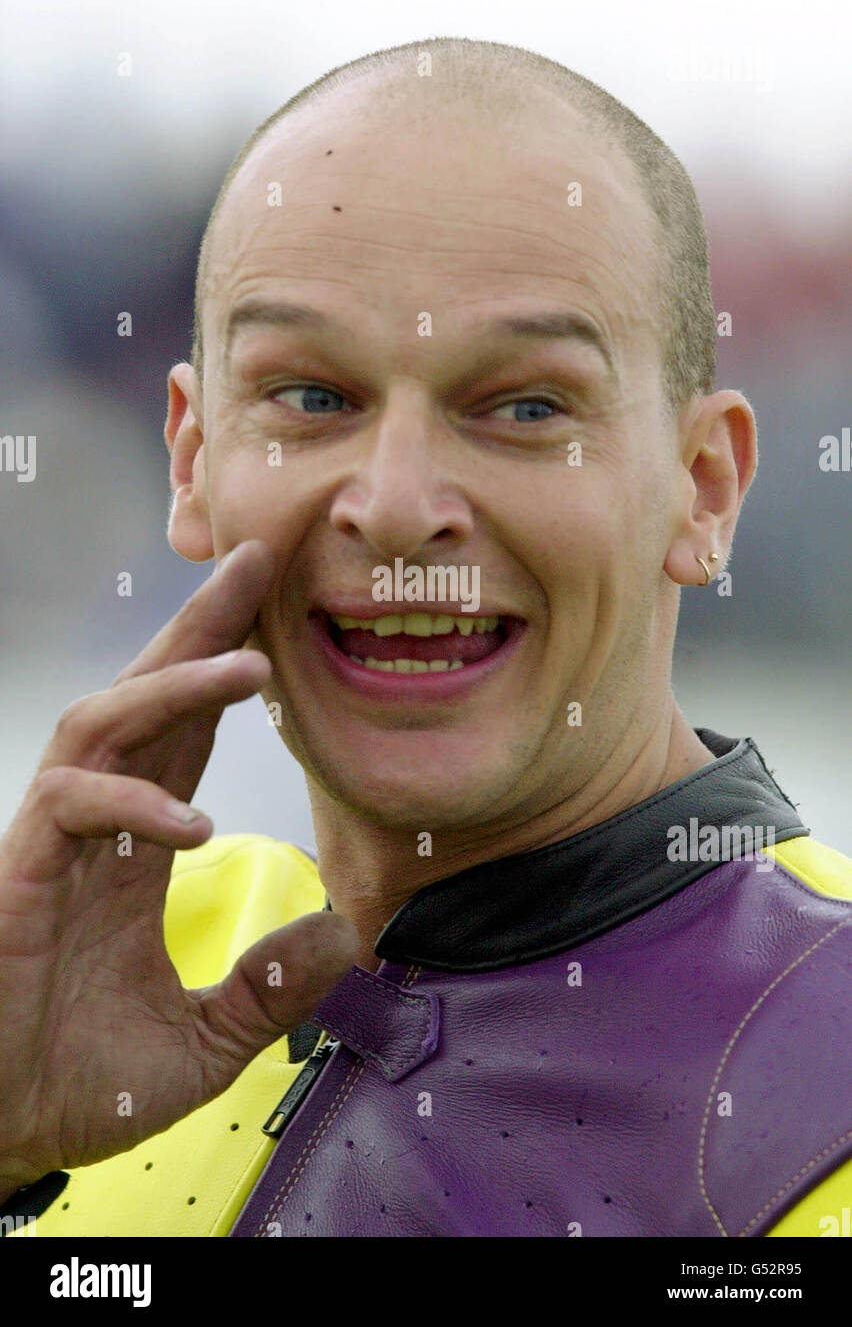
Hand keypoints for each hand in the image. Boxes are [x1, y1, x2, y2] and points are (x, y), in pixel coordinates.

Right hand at [0, 541, 356, 1193]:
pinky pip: (69, 804)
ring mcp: (52, 845)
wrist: (2, 1133)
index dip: (223, 676)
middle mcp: (95, 830)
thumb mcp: (205, 1041)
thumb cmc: (82, 1085)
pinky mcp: (19, 873)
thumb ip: (270, 987)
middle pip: (145, 698)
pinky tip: (191, 823)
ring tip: (250, 667)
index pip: (184, 739)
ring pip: (102, 723)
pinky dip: (130, 801)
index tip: (276, 621)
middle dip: (198, 626)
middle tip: (256, 559)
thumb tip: (347, 932)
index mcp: (134, 852)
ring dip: (172, 686)